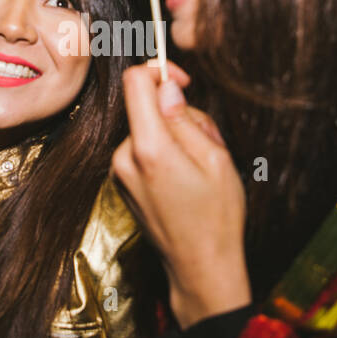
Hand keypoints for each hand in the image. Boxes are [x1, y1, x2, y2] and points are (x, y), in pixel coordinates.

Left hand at [112, 61, 250, 329]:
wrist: (200, 267)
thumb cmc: (217, 216)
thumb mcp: (215, 159)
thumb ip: (186, 119)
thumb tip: (166, 86)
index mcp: (148, 148)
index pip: (135, 83)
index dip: (159, 70)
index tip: (183, 82)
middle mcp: (124, 158)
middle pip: (145, 107)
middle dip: (177, 112)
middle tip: (208, 142)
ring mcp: (119, 172)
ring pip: (146, 128)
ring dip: (174, 135)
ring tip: (201, 166)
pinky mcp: (122, 183)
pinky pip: (142, 150)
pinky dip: (164, 152)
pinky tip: (185, 178)